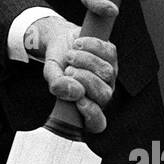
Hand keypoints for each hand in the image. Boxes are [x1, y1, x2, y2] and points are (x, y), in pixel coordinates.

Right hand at [23, 17, 117, 133]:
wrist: (60, 41)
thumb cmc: (57, 64)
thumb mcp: (52, 74)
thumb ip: (58, 85)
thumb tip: (74, 92)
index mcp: (87, 106)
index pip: (97, 122)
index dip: (91, 114)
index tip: (79, 101)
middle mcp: (102, 93)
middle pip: (104, 95)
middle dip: (84, 80)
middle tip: (68, 70)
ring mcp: (109, 74)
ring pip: (106, 72)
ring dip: (85, 60)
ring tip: (70, 56)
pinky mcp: (111, 55)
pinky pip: (107, 52)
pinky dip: (90, 46)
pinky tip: (78, 44)